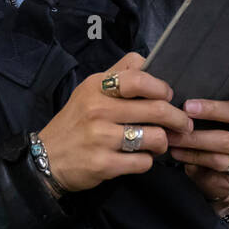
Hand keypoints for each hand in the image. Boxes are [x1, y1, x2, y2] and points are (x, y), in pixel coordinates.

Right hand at [38, 52, 193, 192]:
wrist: (45, 159)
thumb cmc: (75, 122)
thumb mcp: (89, 90)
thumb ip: (118, 75)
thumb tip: (149, 63)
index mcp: (96, 88)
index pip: (138, 78)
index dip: (161, 86)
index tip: (168, 95)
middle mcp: (98, 110)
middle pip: (156, 109)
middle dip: (177, 118)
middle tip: (182, 124)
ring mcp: (101, 138)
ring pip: (155, 137)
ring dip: (163, 142)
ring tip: (160, 142)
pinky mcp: (104, 164)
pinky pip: (144, 162)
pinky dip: (148, 160)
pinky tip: (141, 157)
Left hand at [171, 73, 228, 204]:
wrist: (223, 177)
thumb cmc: (221, 136)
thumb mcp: (222, 118)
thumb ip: (217, 103)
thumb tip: (188, 91)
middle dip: (211, 109)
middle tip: (187, 108)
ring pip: (225, 140)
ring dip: (194, 138)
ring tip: (173, 134)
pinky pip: (219, 161)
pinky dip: (194, 156)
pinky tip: (179, 152)